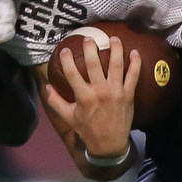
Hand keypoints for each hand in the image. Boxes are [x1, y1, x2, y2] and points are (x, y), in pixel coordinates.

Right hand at [44, 36, 139, 164]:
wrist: (109, 143)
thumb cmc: (88, 129)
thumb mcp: (68, 117)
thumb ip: (55, 101)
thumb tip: (45, 86)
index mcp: (83, 97)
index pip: (72, 73)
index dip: (67, 60)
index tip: (65, 49)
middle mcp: (100, 91)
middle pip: (94, 64)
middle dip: (90, 49)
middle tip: (89, 38)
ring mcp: (116, 91)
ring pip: (116, 65)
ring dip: (115, 49)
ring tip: (113, 38)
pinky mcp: (129, 94)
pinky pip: (134, 75)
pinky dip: (135, 63)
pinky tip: (135, 52)